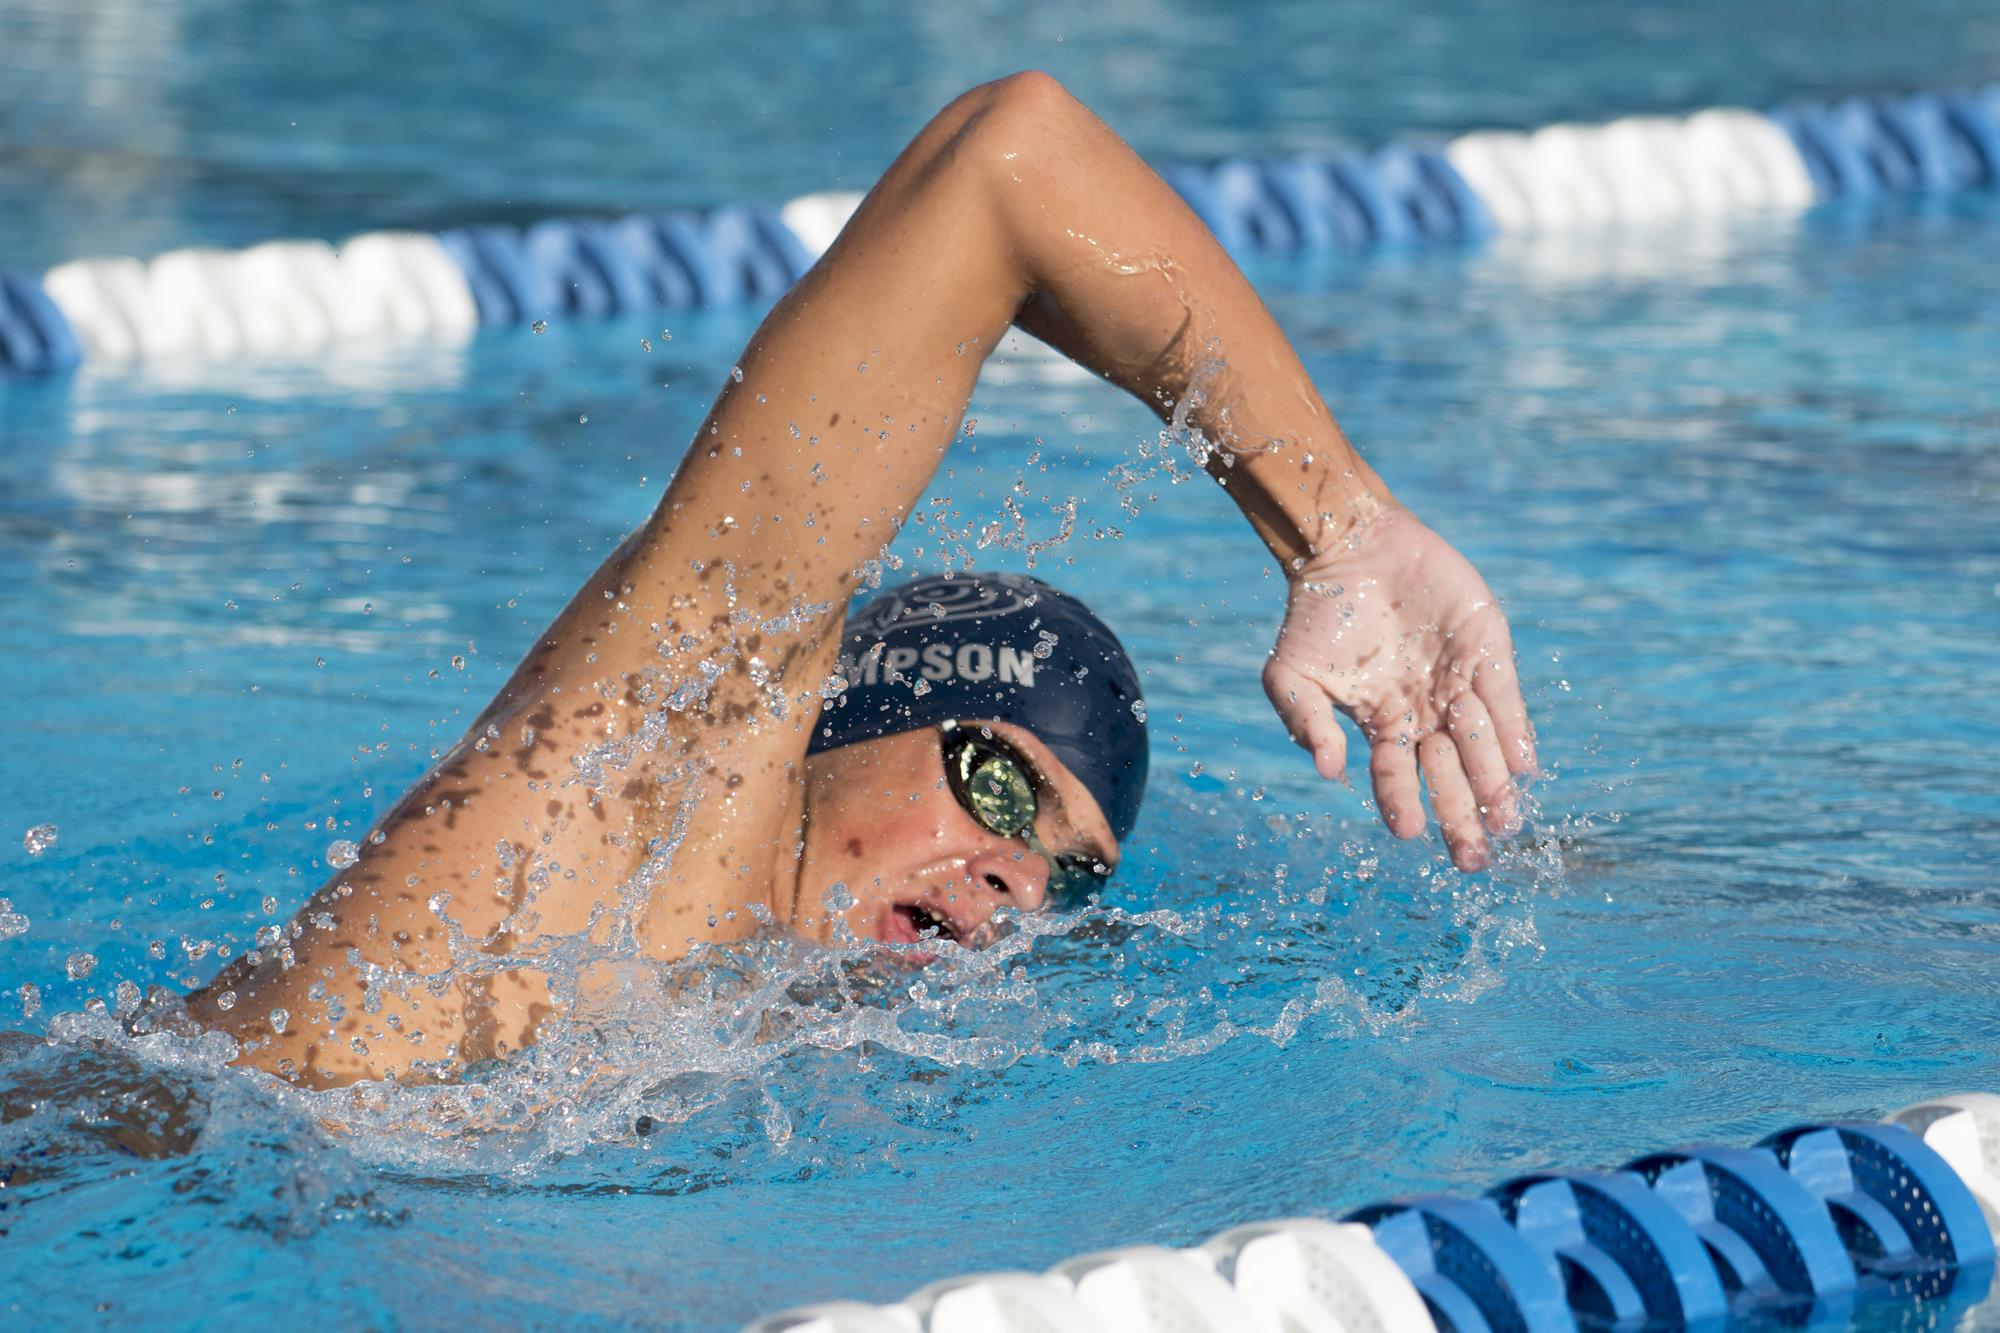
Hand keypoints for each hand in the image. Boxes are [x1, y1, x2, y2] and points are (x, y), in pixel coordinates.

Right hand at [1262, 507, 1536, 869]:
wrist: (1350, 545)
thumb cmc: (1316, 614)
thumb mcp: (1290, 674)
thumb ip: (1305, 722)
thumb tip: (1328, 771)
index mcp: (1383, 722)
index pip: (1396, 773)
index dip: (1402, 801)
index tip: (1410, 833)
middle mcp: (1426, 710)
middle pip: (1448, 771)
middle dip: (1462, 815)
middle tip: (1475, 859)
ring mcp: (1458, 679)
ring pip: (1479, 740)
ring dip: (1492, 779)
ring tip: (1503, 817)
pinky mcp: (1485, 646)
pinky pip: (1503, 693)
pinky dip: (1513, 728)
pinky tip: (1523, 763)